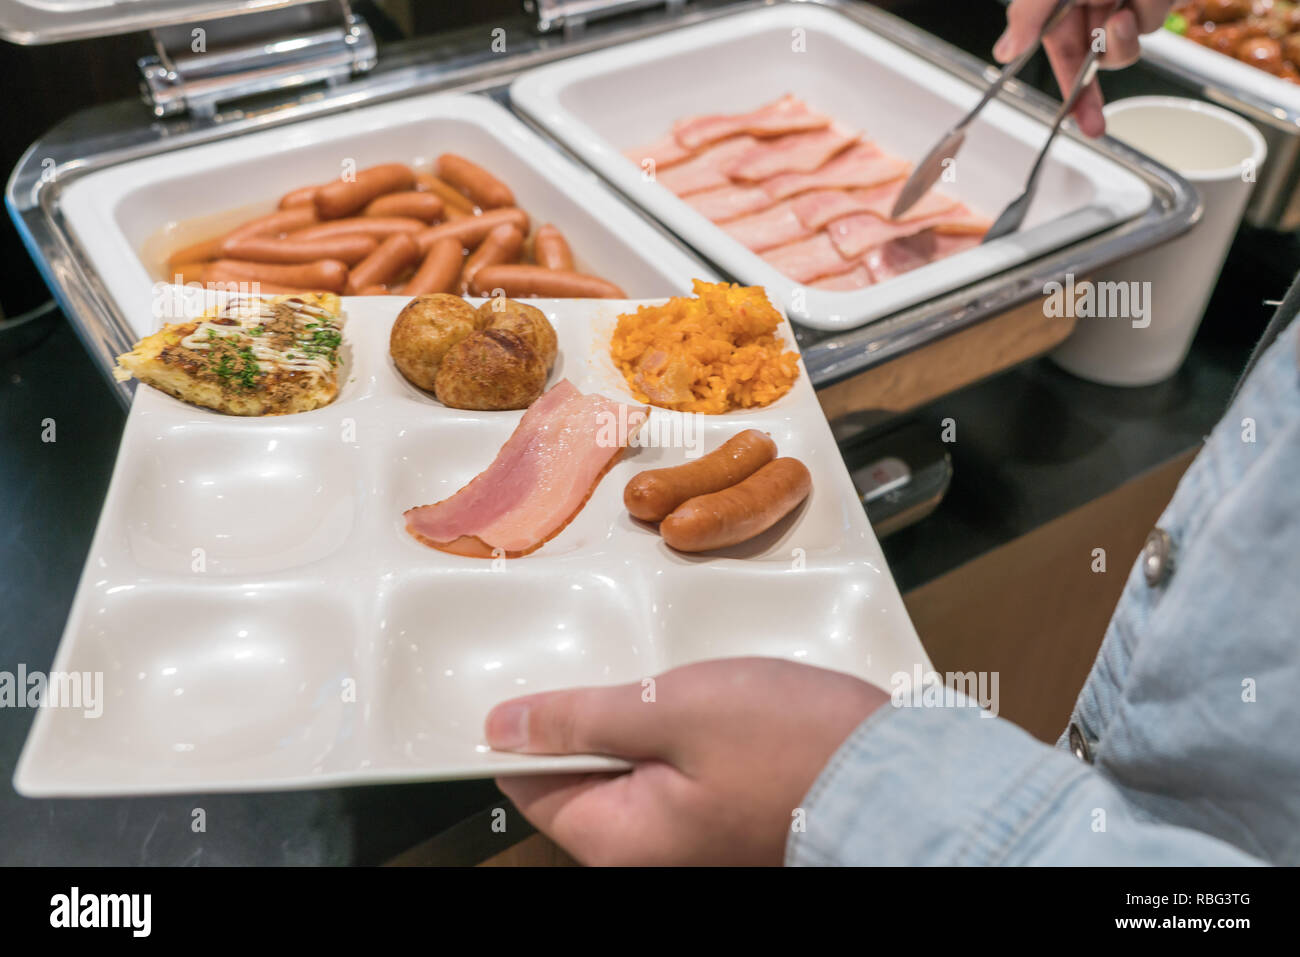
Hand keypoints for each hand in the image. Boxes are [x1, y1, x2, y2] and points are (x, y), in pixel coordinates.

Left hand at [485, 657, 888, 865]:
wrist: (898, 781)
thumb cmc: (795, 747)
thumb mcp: (671, 709)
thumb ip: (578, 718)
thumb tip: (501, 727)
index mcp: (616, 842)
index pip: (529, 782)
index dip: (531, 724)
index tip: (555, 681)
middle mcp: (643, 857)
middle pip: (581, 775)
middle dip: (602, 716)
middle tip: (652, 680)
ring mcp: (684, 845)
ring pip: (632, 767)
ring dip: (648, 720)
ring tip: (694, 693)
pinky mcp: (718, 826)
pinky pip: (674, 774)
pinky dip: (683, 735)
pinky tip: (719, 710)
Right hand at [995, 0, 1173, 136]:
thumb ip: (1027, 15)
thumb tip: (1003, 52)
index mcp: (1062, 3)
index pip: (1066, 57)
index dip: (1076, 94)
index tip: (1086, 124)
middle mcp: (1095, 0)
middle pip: (1101, 55)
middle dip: (1108, 53)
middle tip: (1107, 60)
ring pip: (1136, 37)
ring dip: (1133, 24)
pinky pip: (1161, 15)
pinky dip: (1156, 0)